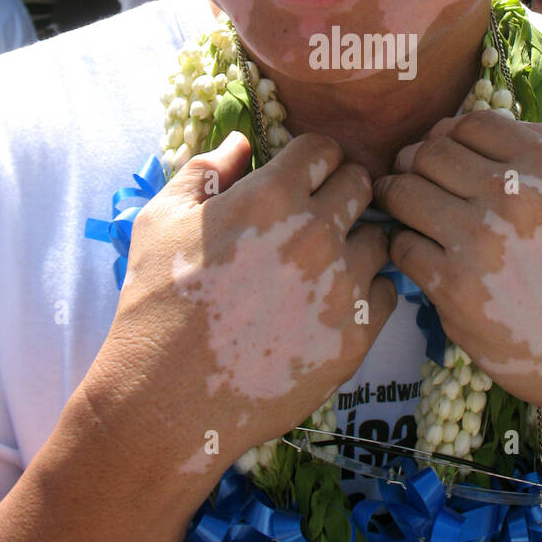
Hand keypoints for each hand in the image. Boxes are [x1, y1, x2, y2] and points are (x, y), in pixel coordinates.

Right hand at [83, 131, 395, 487]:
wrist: (164, 398)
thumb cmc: (155, 303)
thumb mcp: (162, 219)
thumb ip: (206, 170)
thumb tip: (242, 142)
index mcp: (271, 196)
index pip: (325, 149)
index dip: (312, 160)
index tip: (303, 179)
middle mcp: (315, 233)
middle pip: (361, 184)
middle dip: (341, 192)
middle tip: (319, 216)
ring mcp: (341, 286)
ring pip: (380, 238)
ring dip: (358, 242)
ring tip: (327, 264)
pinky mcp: (354, 336)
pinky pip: (385, 293)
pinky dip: (366, 294)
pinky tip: (331, 304)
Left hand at [373, 110, 541, 463]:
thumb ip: (540, 151)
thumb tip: (468, 130)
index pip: (470, 123)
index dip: (448, 136)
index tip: (443, 157)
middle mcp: (514, 194)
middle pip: (429, 153)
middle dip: (414, 164)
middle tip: (411, 181)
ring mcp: (480, 240)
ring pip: (404, 192)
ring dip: (397, 198)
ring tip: (404, 211)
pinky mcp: (454, 288)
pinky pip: (402, 245)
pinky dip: (404, 245)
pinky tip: (419, 254)